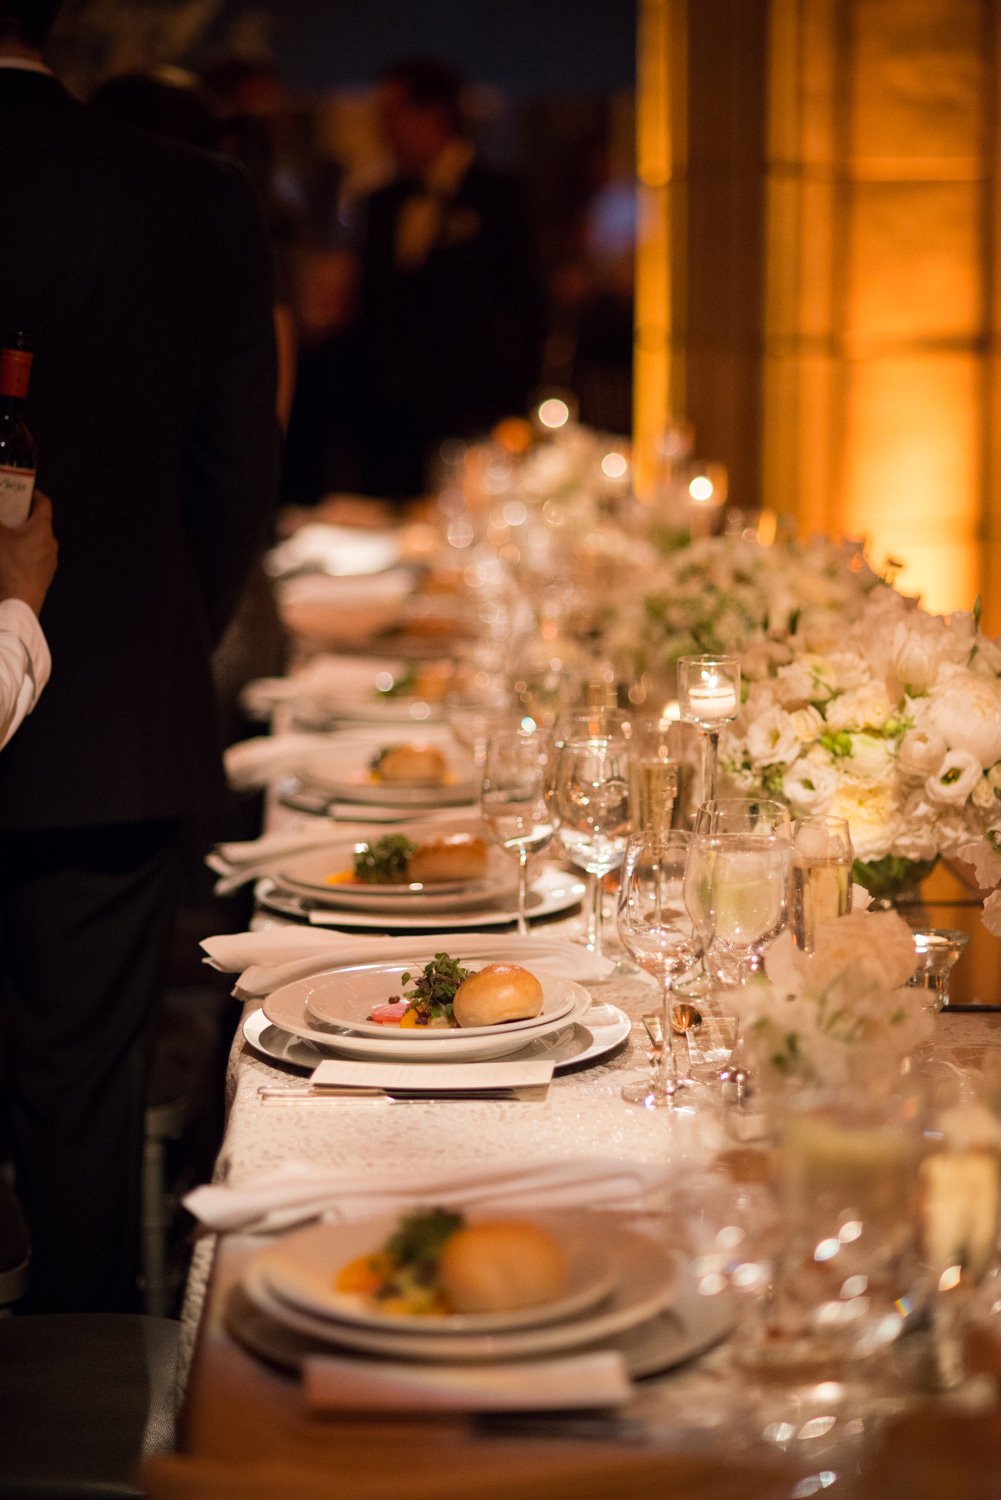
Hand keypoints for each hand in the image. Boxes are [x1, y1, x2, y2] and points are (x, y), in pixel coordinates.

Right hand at [0, 491, 57, 615]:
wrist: (19, 602)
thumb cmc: (9, 567)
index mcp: (42, 528)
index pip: (43, 503)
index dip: (33, 494)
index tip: (23, 490)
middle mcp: (49, 543)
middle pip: (38, 523)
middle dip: (22, 517)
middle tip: (8, 513)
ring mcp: (48, 561)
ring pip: (36, 542)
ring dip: (22, 536)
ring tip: (6, 536)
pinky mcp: (43, 576)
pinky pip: (34, 558)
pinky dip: (23, 553)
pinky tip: (8, 558)